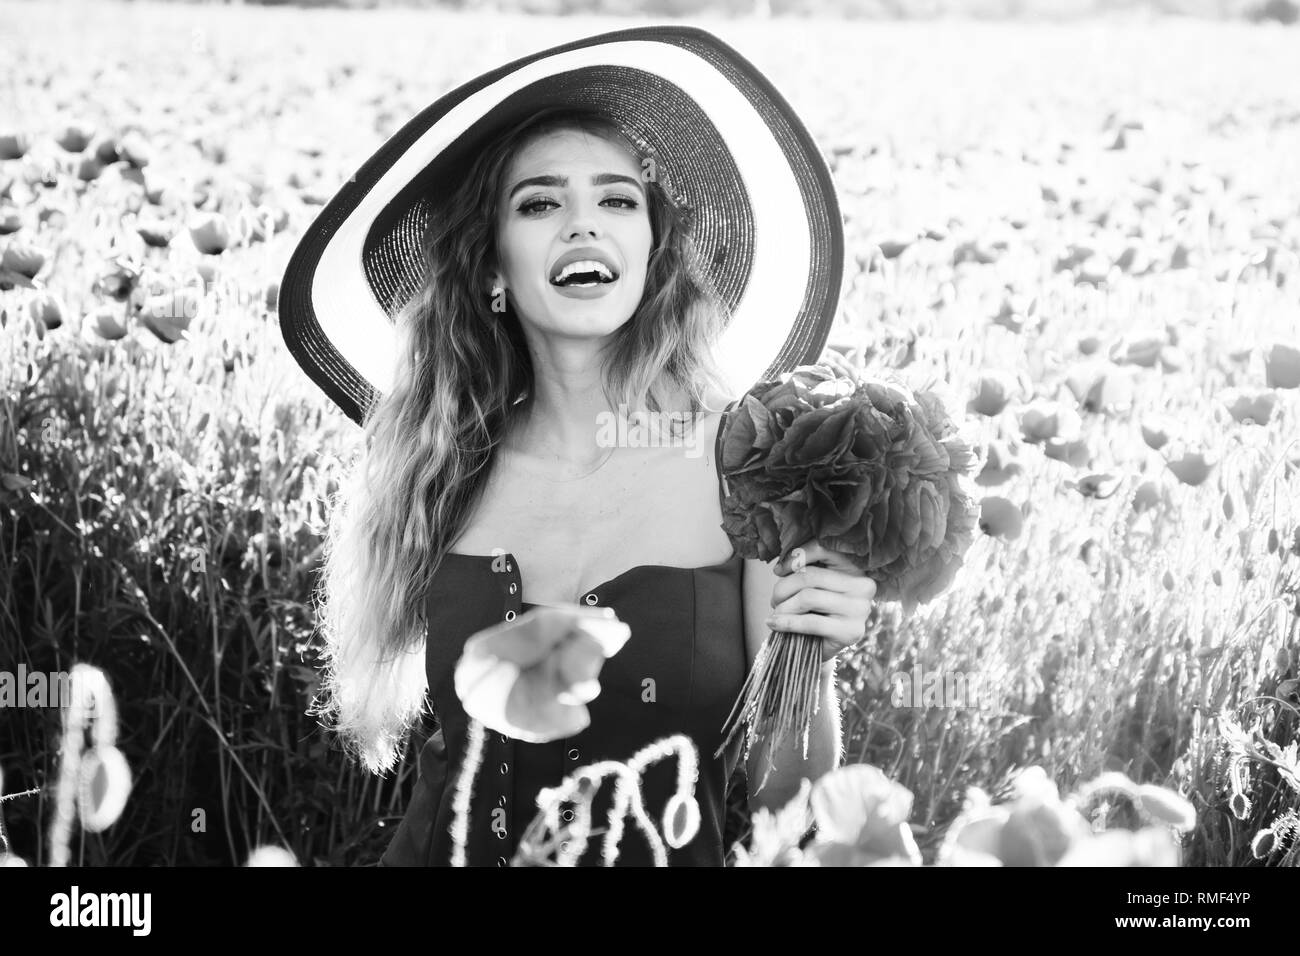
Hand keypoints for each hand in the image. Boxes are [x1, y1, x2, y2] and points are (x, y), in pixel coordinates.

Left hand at [765, 540, 876, 663]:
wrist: (822, 647)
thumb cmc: (815, 610)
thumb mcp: (811, 584)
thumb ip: (802, 569)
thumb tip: (780, 569)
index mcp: (856, 567)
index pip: (822, 549)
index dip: (795, 557)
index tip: (778, 570)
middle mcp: (864, 586)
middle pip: (811, 576)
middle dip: (784, 587)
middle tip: (774, 599)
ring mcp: (860, 609)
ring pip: (808, 597)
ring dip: (784, 606)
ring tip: (776, 612)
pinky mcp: (851, 632)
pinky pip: (810, 622)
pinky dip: (786, 622)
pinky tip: (774, 623)